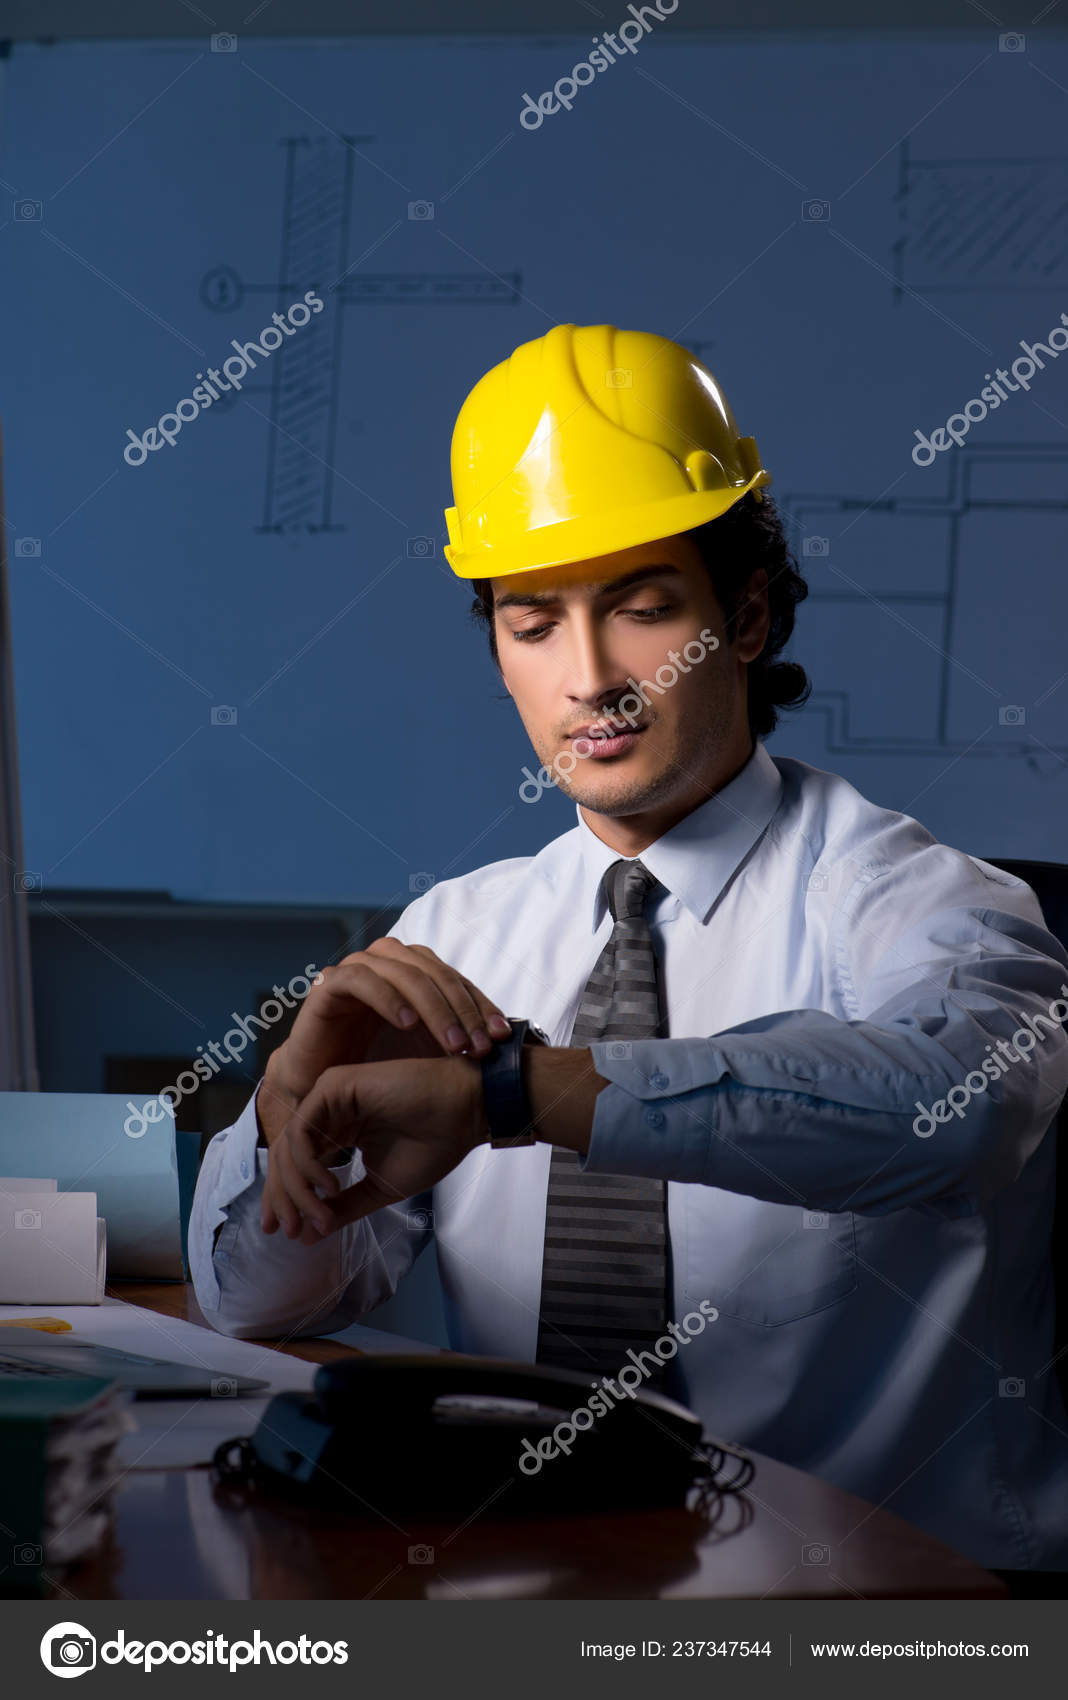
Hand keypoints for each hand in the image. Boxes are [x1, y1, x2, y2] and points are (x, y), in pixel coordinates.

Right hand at [257, 938, 511, 1150]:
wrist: (319, 1087)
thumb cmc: (374, 1066)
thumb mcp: (424, 1050)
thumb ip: (457, 1035)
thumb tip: (507, 1037)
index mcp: (412, 972)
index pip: (455, 979)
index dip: (481, 1004)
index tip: (503, 1036)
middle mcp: (386, 963)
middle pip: (434, 972)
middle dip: (462, 1009)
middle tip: (480, 1045)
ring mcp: (357, 970)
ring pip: (403, 972)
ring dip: (433, 1006)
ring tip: (453, 1041)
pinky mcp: (328, 985)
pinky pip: (360, 980)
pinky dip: (387, 998)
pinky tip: (407, 1023)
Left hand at [260, 1056, 487, 1240]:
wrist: (464, 1114)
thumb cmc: (432, 1145)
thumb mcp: (379, 1187)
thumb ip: (343, 1207)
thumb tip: (307, 1236)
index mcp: (338, 1131)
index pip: (297, 1165)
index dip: (285, 1200)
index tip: (285, 1234)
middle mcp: (328, 1112)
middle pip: (284, 1156)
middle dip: (284, 1198)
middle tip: (291, 1230)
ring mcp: (329, 1096)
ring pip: (288, 1146)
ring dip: (298, 1187)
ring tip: (321, 1213)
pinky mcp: (334, 1086)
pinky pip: (302, 1130)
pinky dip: (308, 1163)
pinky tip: (329, 1184)